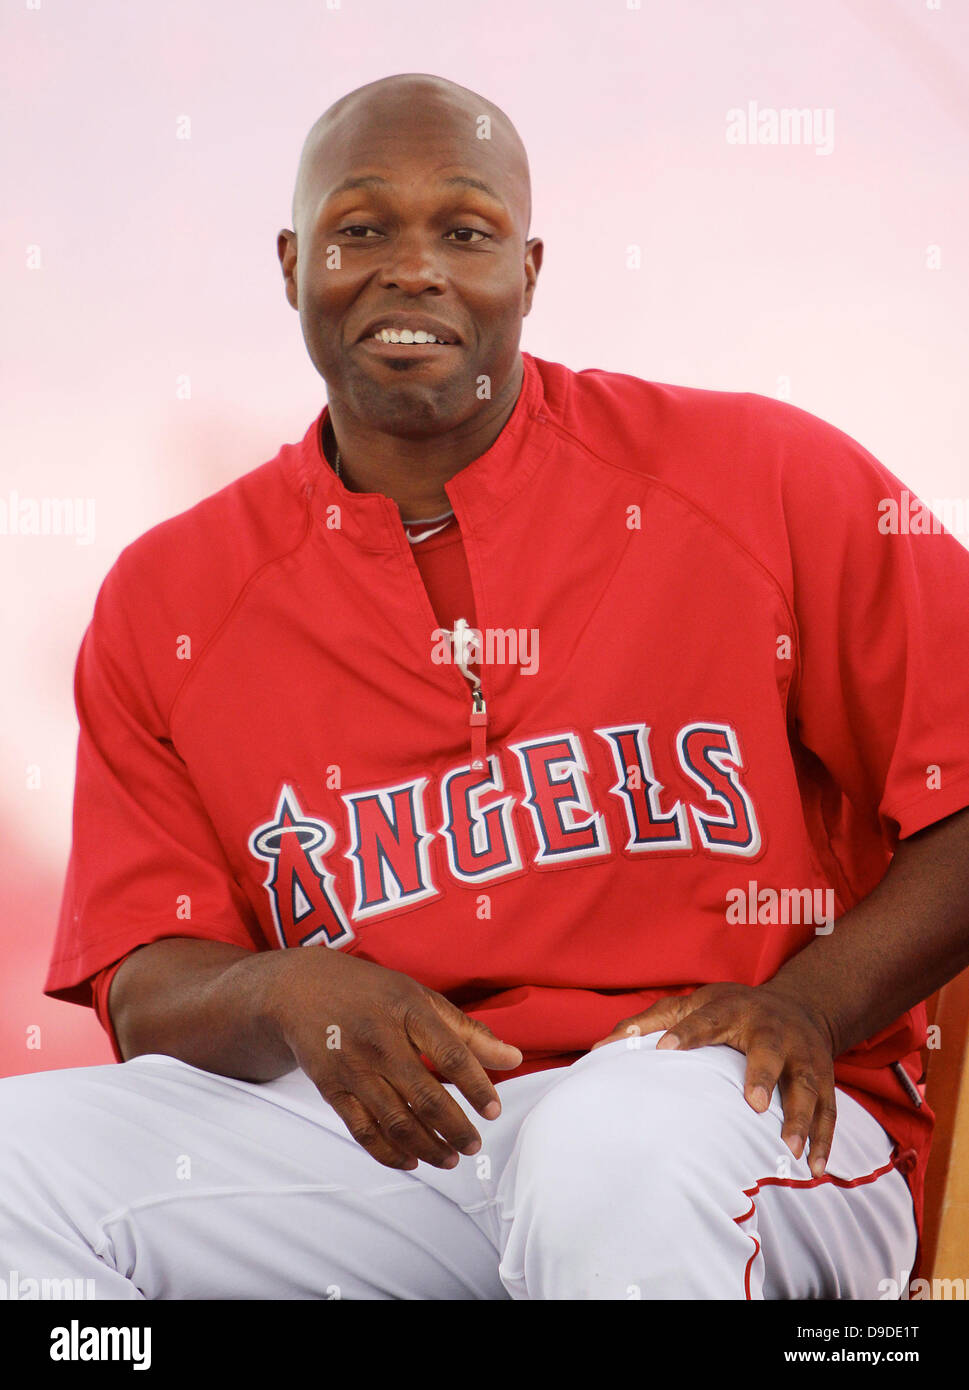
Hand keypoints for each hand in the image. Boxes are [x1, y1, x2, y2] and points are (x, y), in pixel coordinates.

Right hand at [268, 949, 522, 1171]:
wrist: (301, 989)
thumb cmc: (372, 993)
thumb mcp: (420, 998)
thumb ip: (467, 1031)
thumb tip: (514, 1058)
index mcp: (408, 1011)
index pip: (452, 1056)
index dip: (478, 1088)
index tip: (494, 1112)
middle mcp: (380, 1040)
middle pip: (426, 1096)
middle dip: (455, 1128)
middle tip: (474, 1146)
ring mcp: (353, 1067)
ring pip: (396, 1120)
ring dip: (427, 1147)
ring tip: (450, 1160)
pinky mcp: (331, 1088)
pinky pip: (363, 1130)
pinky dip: (389, 1153)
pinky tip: (412, 1161)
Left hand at [591, 981, 837, 1175]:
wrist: (802, 1004)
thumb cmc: (733, 1008)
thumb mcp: (693, 1003)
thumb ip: (650, 1022)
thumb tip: (599, 1048)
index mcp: (734, 1011)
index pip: (707, 1020)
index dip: (686, 1033)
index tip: (665, 1050)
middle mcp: (772, 1031)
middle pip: (770, 1051)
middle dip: (764, 1075)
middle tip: (754, 1103)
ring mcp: (803, 1057)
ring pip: (807, 1086)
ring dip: (802, 1118)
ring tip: (792, 1149)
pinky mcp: (825, 1080)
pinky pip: (830, 1110)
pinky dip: (826, 1140)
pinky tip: (816, 1169)